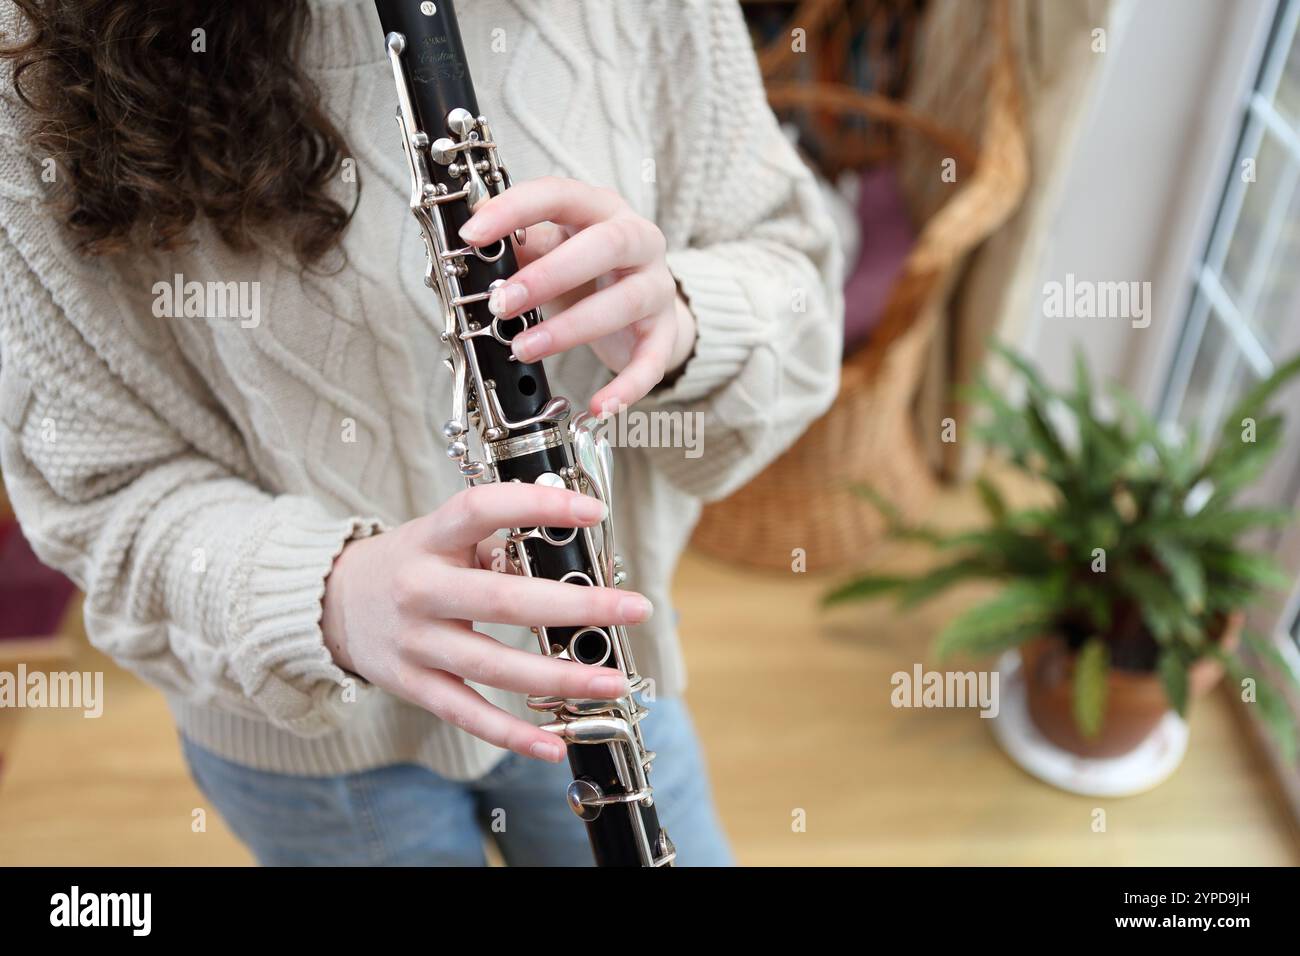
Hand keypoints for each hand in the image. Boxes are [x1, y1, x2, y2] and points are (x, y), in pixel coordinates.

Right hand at [321, 482, 652, 761]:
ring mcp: (415, 643)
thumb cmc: (412, 562)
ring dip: (559, 677)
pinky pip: (468, 714)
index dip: (537, 506)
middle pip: (502, 602)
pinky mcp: (414, 685)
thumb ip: (498, 539)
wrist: (333, 604)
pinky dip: (511, 735)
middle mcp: (420, 590)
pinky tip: (554, 746)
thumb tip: (570, 540)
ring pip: (493, 666)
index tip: (594, 512)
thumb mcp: (442, 535)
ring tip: (613, 681)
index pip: (482, 511)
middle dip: (575, 607)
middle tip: (634, 609)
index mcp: (430, 538)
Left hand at [458, 176, 696, 415]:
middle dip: (549, 275)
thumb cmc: (586, 269)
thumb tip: (472, 254)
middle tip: (502, 303)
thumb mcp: (550, 249)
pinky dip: (627, 386)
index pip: (561, 195)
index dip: (515, 209)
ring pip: (625, 302)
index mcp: (600, 209)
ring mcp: (657, 286)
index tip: (473, 236)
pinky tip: (597, 406)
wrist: (642, 303)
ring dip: (571, 328)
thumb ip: (517, 247)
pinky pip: (653, 360)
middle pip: (604, 246)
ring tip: (524, 349)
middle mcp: (638, 239)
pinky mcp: (665, 332)